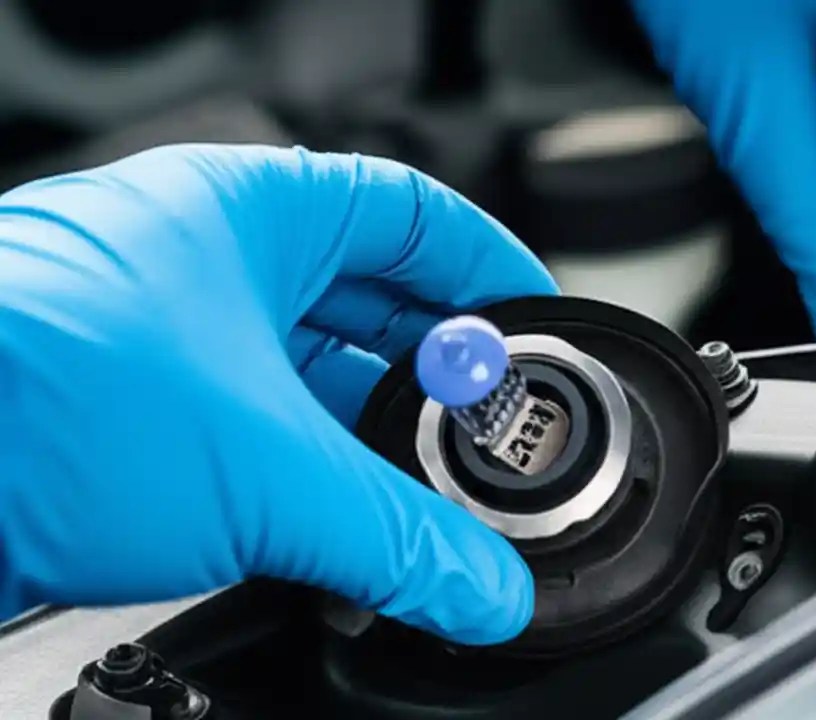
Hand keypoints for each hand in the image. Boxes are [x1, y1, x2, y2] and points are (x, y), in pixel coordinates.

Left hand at [0, 144, 556, 643]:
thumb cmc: (26, 394)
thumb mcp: (263, 469)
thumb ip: (399, 537)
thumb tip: (484, 586)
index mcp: (248, 212)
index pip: (412, 216)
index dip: (489, 269)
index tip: (538, 327)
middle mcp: (207, 265)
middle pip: (370, 306)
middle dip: (438, 379)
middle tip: (493, 440)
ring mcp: (167, 343)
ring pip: (312, 384)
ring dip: (372, 450)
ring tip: (429, 509)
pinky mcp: (134, 422)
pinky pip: (258, 441)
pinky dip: (309, 490)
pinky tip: (344, 543)